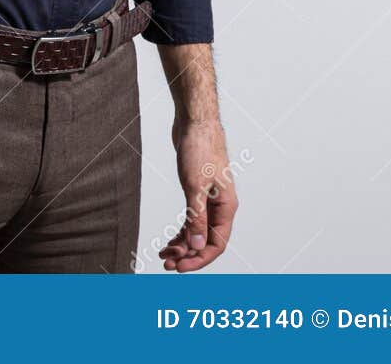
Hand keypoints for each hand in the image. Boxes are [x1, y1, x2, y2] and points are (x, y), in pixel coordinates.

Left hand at [160, 119, 237, 271]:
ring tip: (164, 256)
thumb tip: (195, 247)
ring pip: (198, 232)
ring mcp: (210, 200)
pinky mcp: (198, 192)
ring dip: (182, 246)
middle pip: (207, 241)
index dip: (199, 259)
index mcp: (226, 207)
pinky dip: (181, 232)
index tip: (180, 268)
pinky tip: (168, 241)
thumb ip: (196, 218)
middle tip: (166, 265)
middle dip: (188, 255)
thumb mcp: (194, 186)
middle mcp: (221, 207)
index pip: (217, 244)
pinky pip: (192, 220)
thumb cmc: (199, 149)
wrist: (195, 123)